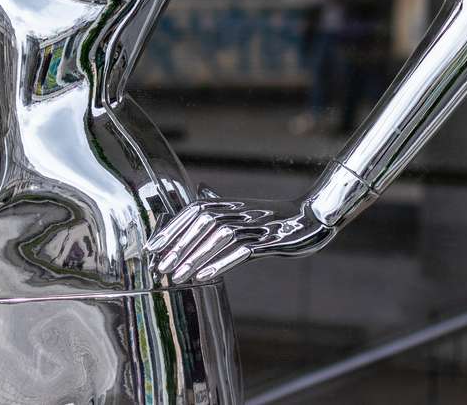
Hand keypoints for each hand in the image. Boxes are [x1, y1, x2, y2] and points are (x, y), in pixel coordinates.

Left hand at [146, 193, 333, 285]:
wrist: (314, 218)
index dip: (172, 228)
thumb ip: (221, 204)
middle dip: (178, 244)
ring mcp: (255, 224)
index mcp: (230, 203)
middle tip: (159, 265)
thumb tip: (200, 191)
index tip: (152, 247)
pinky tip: (205, 276)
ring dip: (195, 255)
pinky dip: (221, 262)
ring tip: (178, 275)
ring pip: (219, 236)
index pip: (194, 211)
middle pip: (202, 223)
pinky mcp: (270, 239)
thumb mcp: (246, 208)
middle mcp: (240, 210)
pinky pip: (242, 250)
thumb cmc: (276, 216)